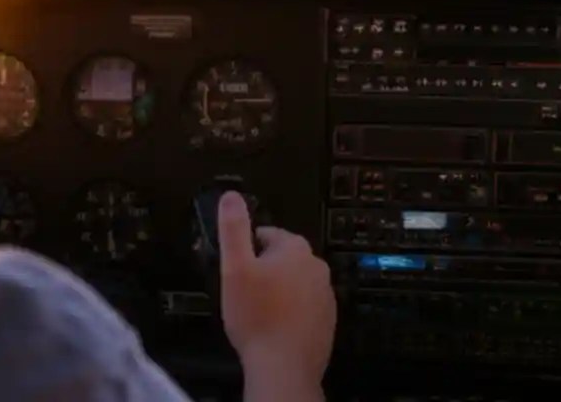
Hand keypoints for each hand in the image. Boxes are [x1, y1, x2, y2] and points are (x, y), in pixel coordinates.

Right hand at [217, 192, 335, 401]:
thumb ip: (233, 228)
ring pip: (295, 283)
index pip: (266, 235)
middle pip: (282, 258)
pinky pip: (305, 306)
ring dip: (279, 291)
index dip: (247, 252)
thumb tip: (231, 195)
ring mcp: (326, 294)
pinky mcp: (328, 319)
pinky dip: (291, 312)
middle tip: (245, 293)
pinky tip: (275, 327)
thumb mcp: (235, 267)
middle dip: (264, 271)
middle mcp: (317, 266)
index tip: (237, 271)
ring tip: (259, 313)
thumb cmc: (256, 315)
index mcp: (295, 248)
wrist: (283, 365)